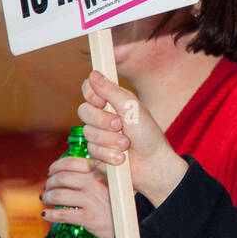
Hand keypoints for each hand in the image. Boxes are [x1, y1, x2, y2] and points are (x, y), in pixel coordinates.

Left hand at [41, 156, 113, 237]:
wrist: (133, 224)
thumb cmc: (120, 203)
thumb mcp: (113, 182)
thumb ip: (98, 174)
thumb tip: (73, 170)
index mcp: (100, 172)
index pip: (71, 162)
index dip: (56, 166)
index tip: (51, 171)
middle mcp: (94, 183)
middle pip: (61, 178)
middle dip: (49, 182)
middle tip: (47, 187)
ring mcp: (90, 200)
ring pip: (58, 195)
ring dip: (47, 197)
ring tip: (45, 199)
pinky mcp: (88, 218)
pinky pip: (62, 215)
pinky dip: (50, 215)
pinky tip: (46, 215)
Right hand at [79, 71, 187, 205]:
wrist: (152, 164)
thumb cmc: (147, 134)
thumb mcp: (131, 108)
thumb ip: (111, 91)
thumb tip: (94, 73)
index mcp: (113, 101)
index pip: (89, 89)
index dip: (91, 94)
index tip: (101, 101)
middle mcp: (103, 116)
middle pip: (84, 111)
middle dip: (103, 121)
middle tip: (120, 125)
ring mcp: (99, 135)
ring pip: (87, 132)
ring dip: (109, 140)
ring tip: (126, 144)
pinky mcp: (97, 153)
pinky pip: (91, 150)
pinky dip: (108, 154)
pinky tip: (121, 157)